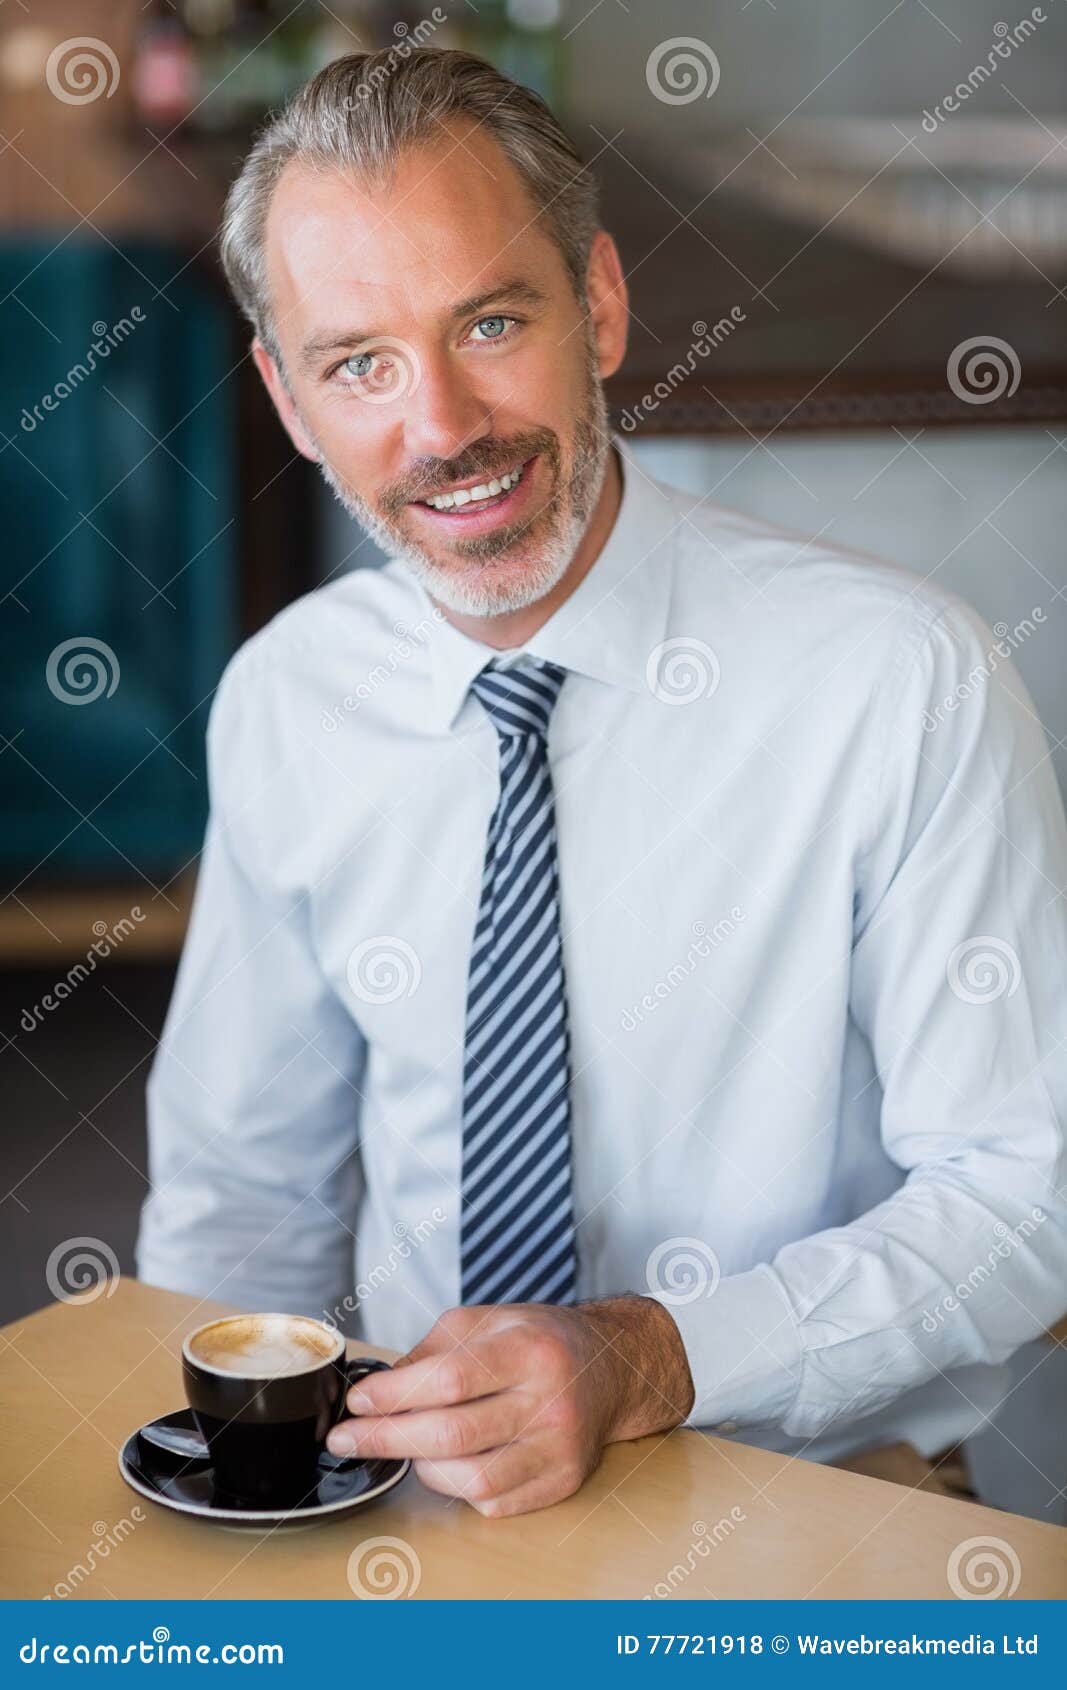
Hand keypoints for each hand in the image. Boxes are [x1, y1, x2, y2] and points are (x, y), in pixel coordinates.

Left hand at [326, 1295, 693, 1516]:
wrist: (609, 1368)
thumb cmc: (539, 1339)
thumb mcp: (485, 1320)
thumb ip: (430, 1351)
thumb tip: (379, 1390)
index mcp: (529, 1350)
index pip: (451, 1380)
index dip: (396, 1395)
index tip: (358, 1401)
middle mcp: (550, 1401)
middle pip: (452, 1435)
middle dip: (386, 1438)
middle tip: (347, 1438)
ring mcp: (559, 1448)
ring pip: (470, 1479)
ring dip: (421, 1466)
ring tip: (406, 1444)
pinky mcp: (562, 1482)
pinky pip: (493, 1502)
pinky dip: (457, 1487)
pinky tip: (448, 1462)